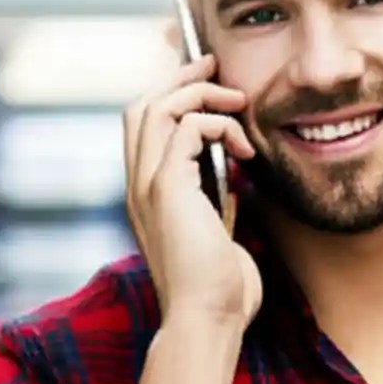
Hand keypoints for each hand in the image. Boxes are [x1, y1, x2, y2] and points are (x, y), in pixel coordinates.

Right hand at [123, 52, 261, 326]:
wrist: (209, 319)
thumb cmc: (221, 288)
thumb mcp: (216, 234)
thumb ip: (214, 204)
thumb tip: (233, 181)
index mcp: (147, 195)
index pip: (143, 127)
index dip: (170, 95)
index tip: (208, 82)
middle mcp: (138, 186)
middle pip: (140, 106)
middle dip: (178, 78)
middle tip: (213, 64)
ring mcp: (147, 186)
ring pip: (156, 107)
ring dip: (200, 92)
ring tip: (238, 100)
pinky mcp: (168, 189)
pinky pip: (185, 127)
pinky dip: (218, 124)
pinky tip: (244, 150)